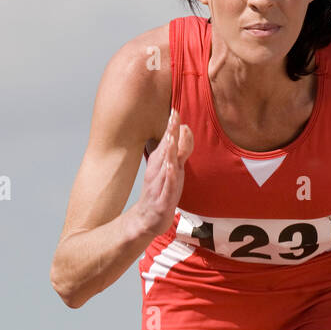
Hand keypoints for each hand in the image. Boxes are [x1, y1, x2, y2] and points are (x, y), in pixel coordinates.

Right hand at [133, 107, 193, 235]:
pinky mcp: (161, 202)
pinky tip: (171, 168)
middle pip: (165, 149)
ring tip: (172, 137)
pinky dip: (169, 178)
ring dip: (168, 152)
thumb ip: (178, 150)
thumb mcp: (170, 169)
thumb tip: (184, 129)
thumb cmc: (160, 192)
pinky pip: (166, 188)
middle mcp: (158, 171)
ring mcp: (159, 186)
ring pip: (164, 166)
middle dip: (169, 132)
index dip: (171, 126)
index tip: (175, 109)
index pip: (167, 141)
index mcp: (160, 163)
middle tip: (173, 115)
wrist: (147, 220)